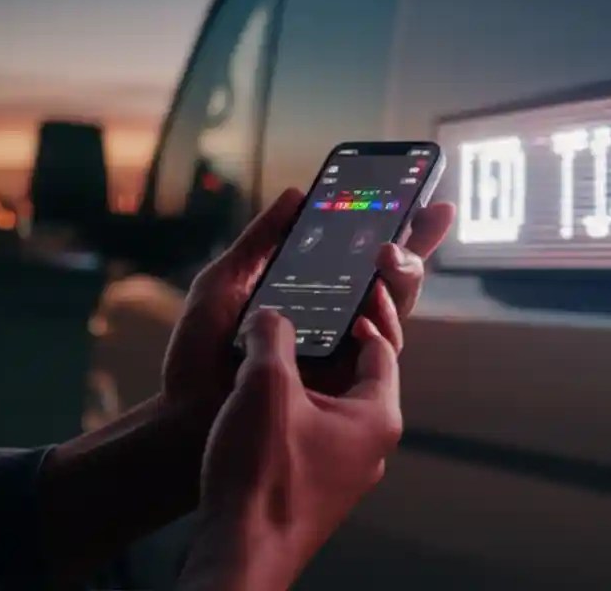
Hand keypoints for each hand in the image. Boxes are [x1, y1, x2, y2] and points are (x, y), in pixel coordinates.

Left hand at [161, 187, 454, 409]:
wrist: (184, 414)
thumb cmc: (197, 355)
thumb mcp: (223, 283)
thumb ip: (260, 241)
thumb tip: (296, 194)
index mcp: (310, 293)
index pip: (362, 256)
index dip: (399, 229)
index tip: (426, 197)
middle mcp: (335, 321)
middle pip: (392, 282)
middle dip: (412, 250)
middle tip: (399, 231)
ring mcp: (343, 352)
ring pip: (396, 312)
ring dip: (400, 278)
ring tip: (386, 253)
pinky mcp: (345, 383)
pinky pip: (383, 351)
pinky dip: (384, 320)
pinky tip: (372, 296)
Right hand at [179, 311, 401, 589]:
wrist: (239, 552)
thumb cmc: (262, 472)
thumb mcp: (266, 384)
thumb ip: (272, 336)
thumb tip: (270, 316)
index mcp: (378, 418)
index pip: (383, 350)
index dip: (365, 315)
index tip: (347, 292)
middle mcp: (370, 449)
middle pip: (357, 379)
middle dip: (330, 347)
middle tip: (305, 318)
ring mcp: (344, 475)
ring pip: (330, 411)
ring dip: (305, 383)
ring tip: (272, 356)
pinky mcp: (315, 493)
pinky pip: (311, 439)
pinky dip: (291, 415)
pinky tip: (258, 408)